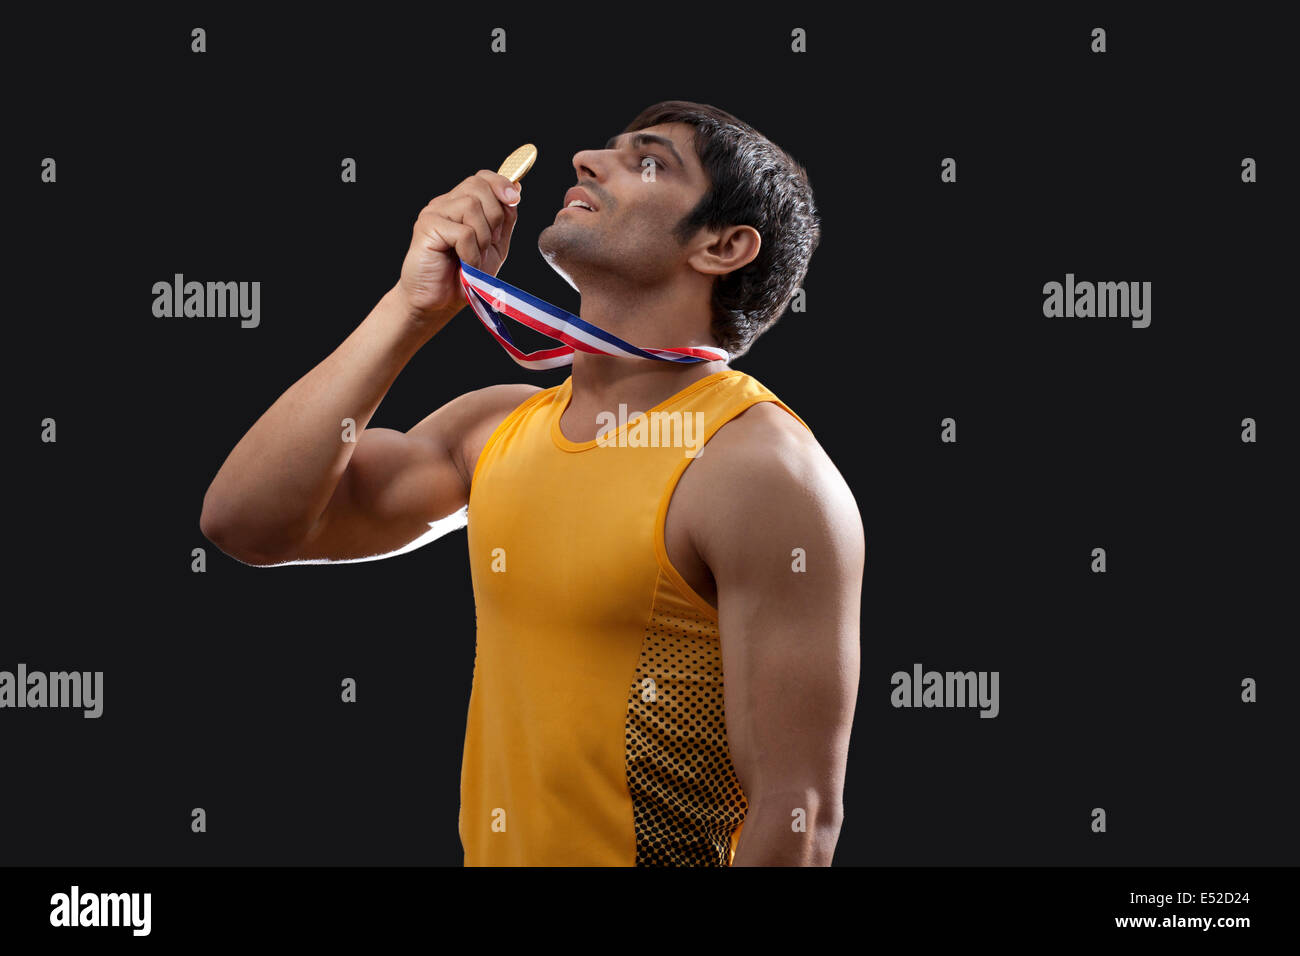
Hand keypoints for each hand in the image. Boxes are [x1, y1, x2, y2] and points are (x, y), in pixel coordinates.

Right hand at [397, 170, 521, 321]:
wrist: (438, 303)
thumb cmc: (464, 277)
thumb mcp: (495, 245)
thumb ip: (505, 218)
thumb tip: (516, 188)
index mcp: (460, 204)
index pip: (482, 178)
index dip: (501, 184)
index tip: (514, 199)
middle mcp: (445, 203)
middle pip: (478, 187)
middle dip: (495, 216)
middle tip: (488, 245)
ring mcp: (434, 213)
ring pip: (471, 205)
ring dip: (483, 238)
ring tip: (474, 258)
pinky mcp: (426, 227)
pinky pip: (463, 231)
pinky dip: (471, 252)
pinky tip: (465, 264)